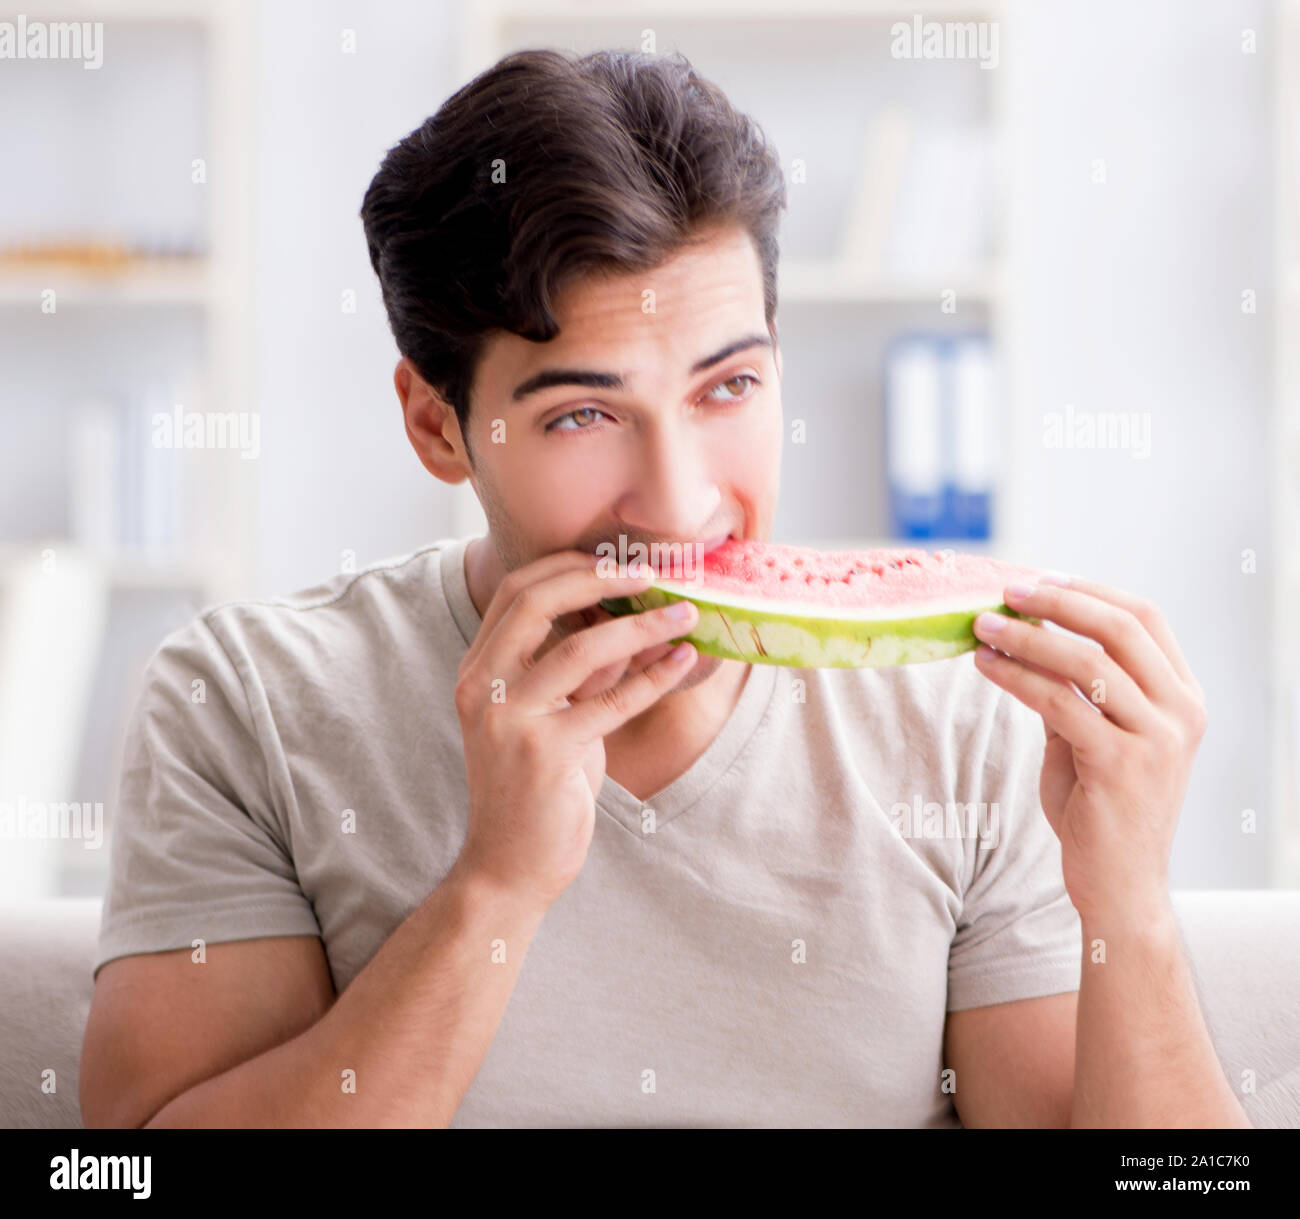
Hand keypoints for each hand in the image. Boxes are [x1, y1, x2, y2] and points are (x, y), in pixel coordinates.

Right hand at [451, 549, 698, 909]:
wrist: (508, 866)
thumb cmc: (534, 789)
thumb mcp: (551, 717)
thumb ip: (578, 672)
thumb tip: (631, 619)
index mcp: (476, 672)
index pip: (516, 592)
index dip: (567, 565)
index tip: (616, 559)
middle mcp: (482, 688)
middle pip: (537, 601)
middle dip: (598, 576)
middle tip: (650, 571)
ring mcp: (509, 720)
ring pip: (582, 648)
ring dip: (641, 624)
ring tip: (684, 612)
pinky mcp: (545, 754)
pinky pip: (612, 701)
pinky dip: (654, 677)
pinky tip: (683, 660)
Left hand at [971, 575, 1207, 923]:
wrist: (1119, 884)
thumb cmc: (1102, 808)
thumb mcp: (1095, 736)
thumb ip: (1077, 690)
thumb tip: (1029, 635)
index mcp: (1182, 696)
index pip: (1144, 618)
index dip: (1089, 591)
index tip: (1039, 579)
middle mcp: (1180, 711)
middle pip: (1119, 627)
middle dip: (1056, 602)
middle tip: (1005, 592)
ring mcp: (1156, 738)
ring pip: (1086, 661)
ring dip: (1026, 637)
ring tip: (982, 626)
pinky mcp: (1121, 765)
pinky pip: (1059, 703)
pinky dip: (1016, 677)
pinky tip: (986, 666)